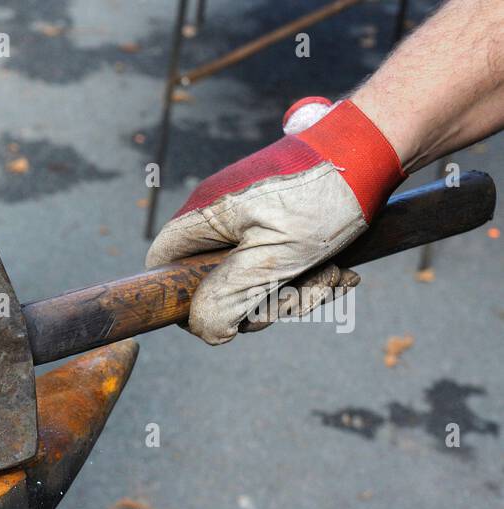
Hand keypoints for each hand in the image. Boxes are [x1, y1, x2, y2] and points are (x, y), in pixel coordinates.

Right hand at [146, 98, 404, 344]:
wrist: (382, 141)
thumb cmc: (327, 193)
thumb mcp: (276, 256)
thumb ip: (230, 295)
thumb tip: (204, 329)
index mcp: (206, 214)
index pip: (163, 263)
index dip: (184, 298)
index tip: (225, 313)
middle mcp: (221, 211)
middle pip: (214, 278)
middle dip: (258, 299)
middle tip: (297, 295)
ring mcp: (251, 212)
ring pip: (252, 273)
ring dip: (292, 289)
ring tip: (333, 275)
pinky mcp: (279, 213)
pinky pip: (278, 258)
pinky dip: (306, 271)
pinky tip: (340, 269)